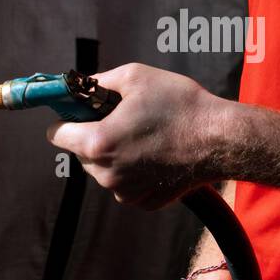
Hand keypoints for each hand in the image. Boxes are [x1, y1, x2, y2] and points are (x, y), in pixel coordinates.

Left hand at [47, 63, 227, 208]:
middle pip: (80, 153)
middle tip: (122, 120)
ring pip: (103, 169)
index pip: (56, 134)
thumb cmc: (180, 104)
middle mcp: (104, 174)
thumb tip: (80, 88)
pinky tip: (156, 155)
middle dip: (94, 136)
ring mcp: (123, 192)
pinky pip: (125, 184)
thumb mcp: (135, 77)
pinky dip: (133, 171)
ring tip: (144, 136)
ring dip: (114, 154)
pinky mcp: (142, 202)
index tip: (81, 112)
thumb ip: (98, 82)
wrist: (222, 139)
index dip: (67, 119)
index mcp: (96, 143)